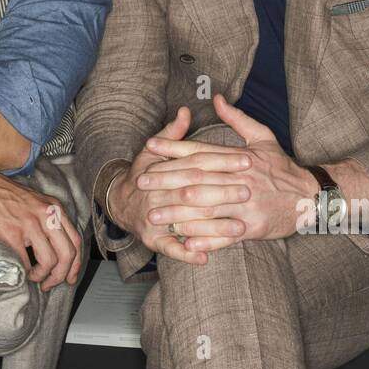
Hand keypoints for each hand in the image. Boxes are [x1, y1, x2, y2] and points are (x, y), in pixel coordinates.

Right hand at [0, 173, 81, 291]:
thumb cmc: (3, 195)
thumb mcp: (35, 202)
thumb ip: (48, 219)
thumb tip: (56, 249)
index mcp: (54, 208)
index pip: (76, 241)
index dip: (75, 264)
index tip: (70, 277)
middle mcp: (46, 215)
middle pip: (68, 254)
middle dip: (61, 275)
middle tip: (50, 284)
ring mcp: (30, 224)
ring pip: (50, 261)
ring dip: (42, 276)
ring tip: (33, 276)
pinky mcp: (12, 233)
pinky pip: (26, 262)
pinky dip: (26, 272)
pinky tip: (21, 270)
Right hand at [109, 106, 253, 264]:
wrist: (119, 203)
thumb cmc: (145, 175)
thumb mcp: (153, 151)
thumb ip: (172, 133)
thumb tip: (186, 111)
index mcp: (161, 170)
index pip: (196, 162)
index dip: (222, 161)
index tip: (248, 160)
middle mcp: (156, 194)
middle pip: (193, 192)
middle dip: (222, 192)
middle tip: (249, 192)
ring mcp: (153, 219)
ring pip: (186, 223)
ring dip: (213, 228)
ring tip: (240, 229)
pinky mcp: (152, 240)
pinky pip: (172, 248)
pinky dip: (188, 254)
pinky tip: (206, 257)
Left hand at [142, 94, 318, 244]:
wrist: (312, 196)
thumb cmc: (283, 167)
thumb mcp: (263, 137)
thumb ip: (237, 119)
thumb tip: (217, 98)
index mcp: (240, 157)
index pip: (201, 150)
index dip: (174, 148)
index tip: (150, 147)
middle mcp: (241, 178)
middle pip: (197, 178)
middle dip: (166, 181)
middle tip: (141, 183)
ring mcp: (247, 203)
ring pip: (207, 207)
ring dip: (178, 212)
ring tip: (154, 215)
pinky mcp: (254, 226)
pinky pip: (226, 234)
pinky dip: (206, 238)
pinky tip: (185, 241)